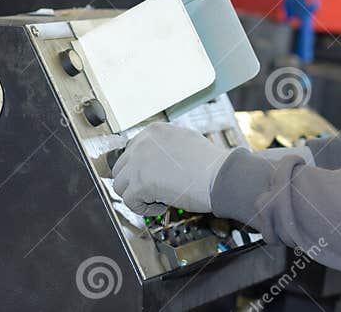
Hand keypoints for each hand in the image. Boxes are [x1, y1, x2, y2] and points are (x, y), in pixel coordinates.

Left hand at [112, 122, 236, 215]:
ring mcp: (139, 162)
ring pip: (120, 185)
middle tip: (152, 190)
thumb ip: (164, 146)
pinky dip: (144, 209)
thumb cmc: (209, 163)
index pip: (130, 151)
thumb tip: (154, 159)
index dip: (139, 168)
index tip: (149, 178)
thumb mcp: (184, 141)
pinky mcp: (140, 183)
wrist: (220, 176)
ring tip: (158, 198)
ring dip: (137, 195)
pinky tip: (162, 205)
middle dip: (134, 181)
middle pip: (121, 168)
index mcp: (154, 131)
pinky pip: (129, 201)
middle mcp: (142, 143)